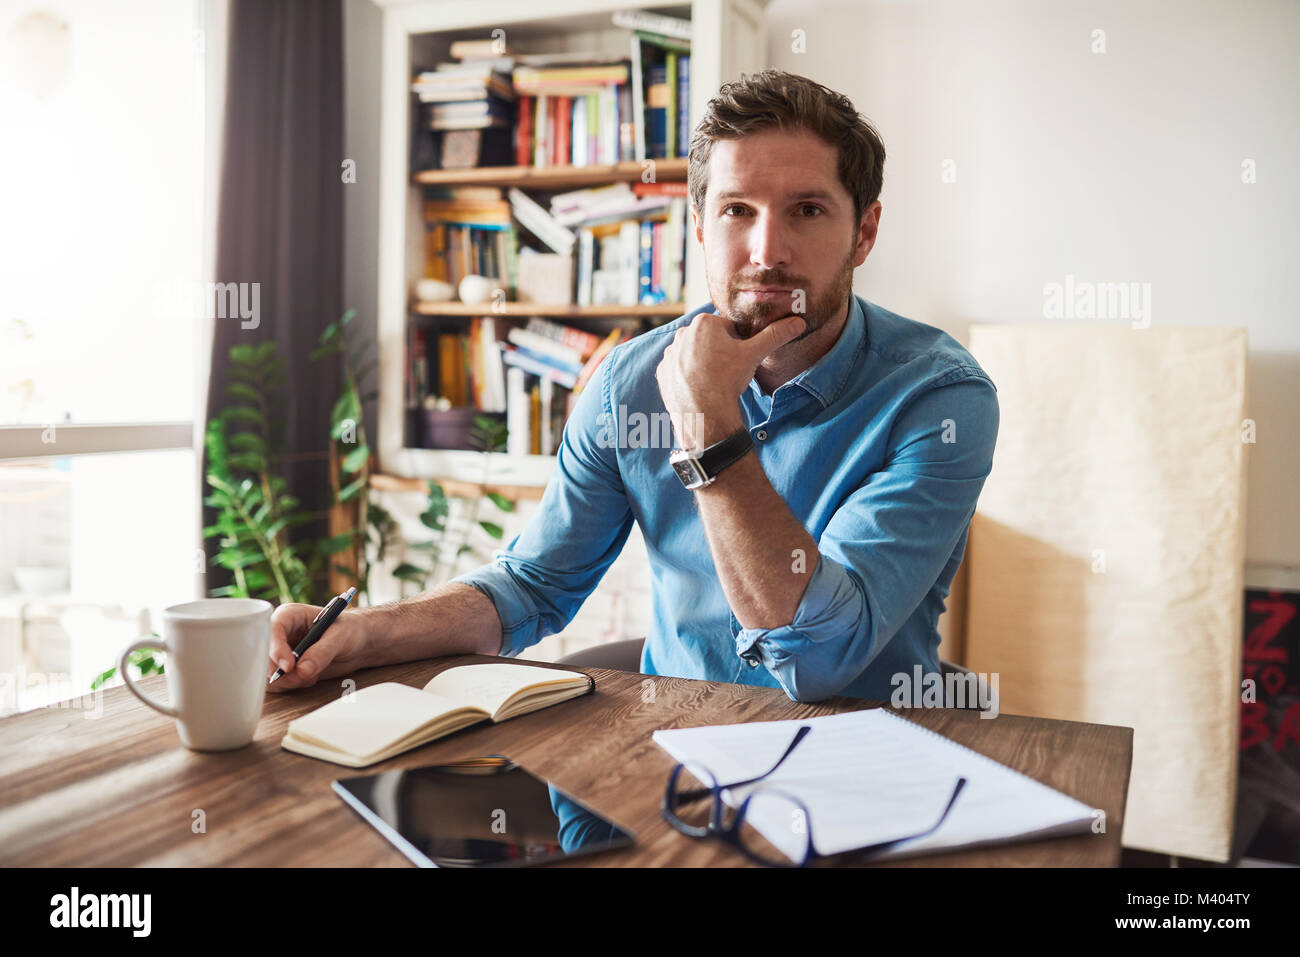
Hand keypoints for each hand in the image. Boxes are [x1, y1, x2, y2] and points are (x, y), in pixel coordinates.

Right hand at [266, 603, 369, 691]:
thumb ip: (322, 652)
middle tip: (303, 676)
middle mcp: (281, 633)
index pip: (272, 628)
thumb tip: (302, 671)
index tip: (289, 666)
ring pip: (267, 671)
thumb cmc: (351, 631)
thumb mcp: (340, 637)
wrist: (358, 643)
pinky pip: (275, 682)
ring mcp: (280, 651)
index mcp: (290, 616)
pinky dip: (289, 686)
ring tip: (310, 677)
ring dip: (287, 681)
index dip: (276, 648)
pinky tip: (308, 679)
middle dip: (281, 670)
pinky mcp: (284, 667)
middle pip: (263, 653)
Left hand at [655, 312, 805, 447]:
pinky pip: (680, 370)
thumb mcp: (753, 355)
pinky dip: (689, 377)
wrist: (703, 414)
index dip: (738, 344)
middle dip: (720, 353)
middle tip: (728, 372)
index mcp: (704, 323)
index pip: (728, 329)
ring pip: (694, 355)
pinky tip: (699, 388)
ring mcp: (670, 354)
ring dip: (704, 364)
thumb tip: (798, 322)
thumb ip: (775, 336)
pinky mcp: (663, 372)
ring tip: (714, 382)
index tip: (739, 359)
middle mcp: (682, 334)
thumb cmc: (727, 380)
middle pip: (710, 340)